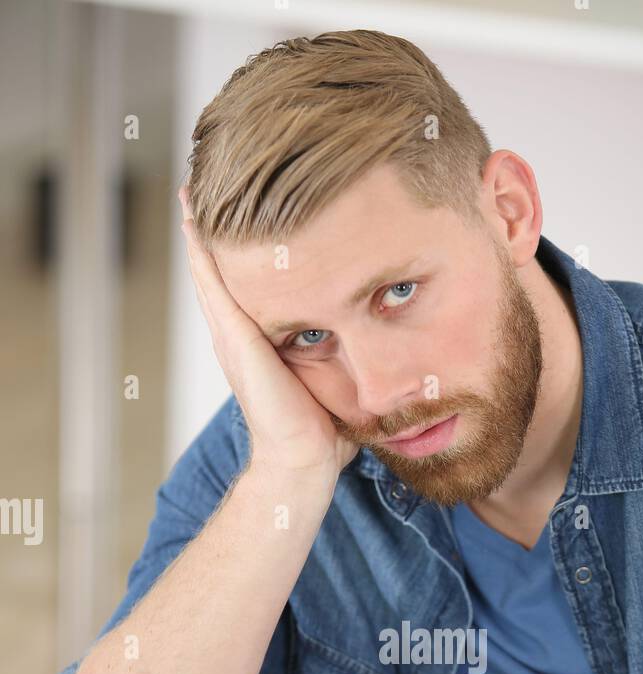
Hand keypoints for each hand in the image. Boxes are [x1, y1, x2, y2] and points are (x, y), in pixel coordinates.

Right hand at [177, 186, 357, 482]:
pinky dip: (201, 249)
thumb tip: (385, 323)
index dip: (246, 244)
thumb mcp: (338, 371)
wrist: (305, 460)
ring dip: (201, 227)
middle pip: (221, 267)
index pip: (249, 281)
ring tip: (191, 184)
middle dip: (216, 225)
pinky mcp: (235, 338)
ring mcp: (232, 334)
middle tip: (206, 178)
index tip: (246, 202)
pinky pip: (213, 283)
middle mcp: (239, 332)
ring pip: (211, 268)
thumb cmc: (325, 429)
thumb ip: (346, 345)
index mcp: (261, 338)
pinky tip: (192, 216)